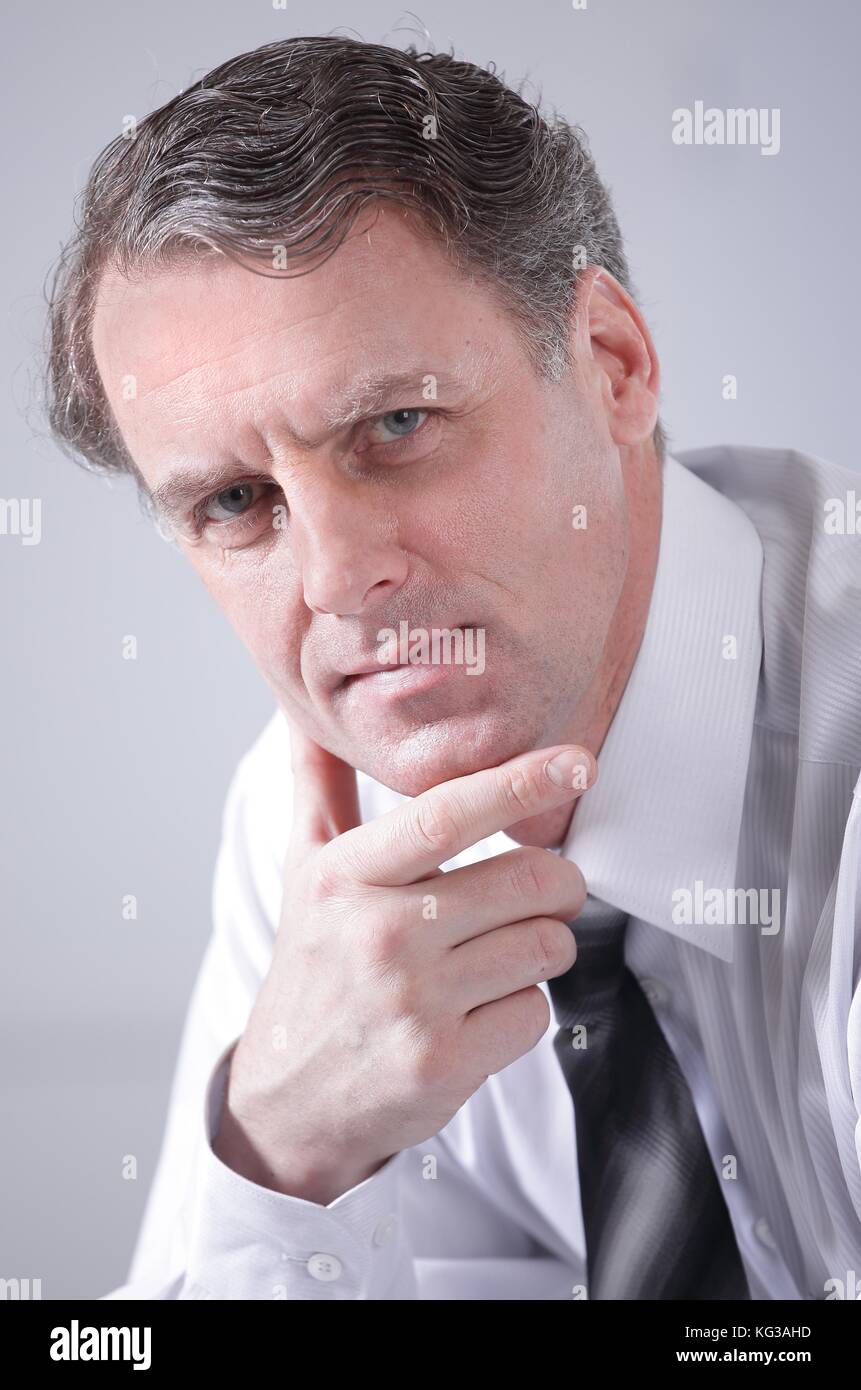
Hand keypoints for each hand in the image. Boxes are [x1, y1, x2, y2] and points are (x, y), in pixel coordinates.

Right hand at [214, 730, 594, 1203]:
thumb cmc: (315, 965)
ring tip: (498, 954)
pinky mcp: (444, 1063)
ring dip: (541, 947)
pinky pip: (536, 1011)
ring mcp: (412, 1003)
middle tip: (541, 891)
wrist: (291, 1096)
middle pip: (528, 880)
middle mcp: (378, 934)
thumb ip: (317, 784)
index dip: (520, 782)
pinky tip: (480, 1010)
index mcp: (346, 875)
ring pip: (545, 946)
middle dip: (558, 883)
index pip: (447, 814)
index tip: (577, 761)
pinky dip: (523, 1008)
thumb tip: (304, 710)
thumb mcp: (304, 871)